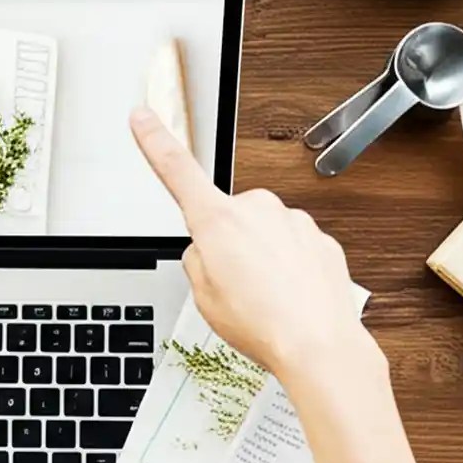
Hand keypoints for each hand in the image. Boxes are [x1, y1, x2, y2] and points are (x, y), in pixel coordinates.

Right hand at [129, 107, 371, 377]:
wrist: (319, 346)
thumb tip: (207, 249)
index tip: (142, 116)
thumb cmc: (261, 324)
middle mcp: (256, 210)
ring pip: (262, 235)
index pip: (176, 170)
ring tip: (266, 300)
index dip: (155, 141)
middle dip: (227, 245)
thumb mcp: (203, 296)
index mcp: (217, 221)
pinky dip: (288, 271)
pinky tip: (290, 299)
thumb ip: (197, 260)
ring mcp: (292, 222)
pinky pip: (292, 249)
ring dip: (260, 260)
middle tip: (234, 286)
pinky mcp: (319, 239)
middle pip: (226, 218)